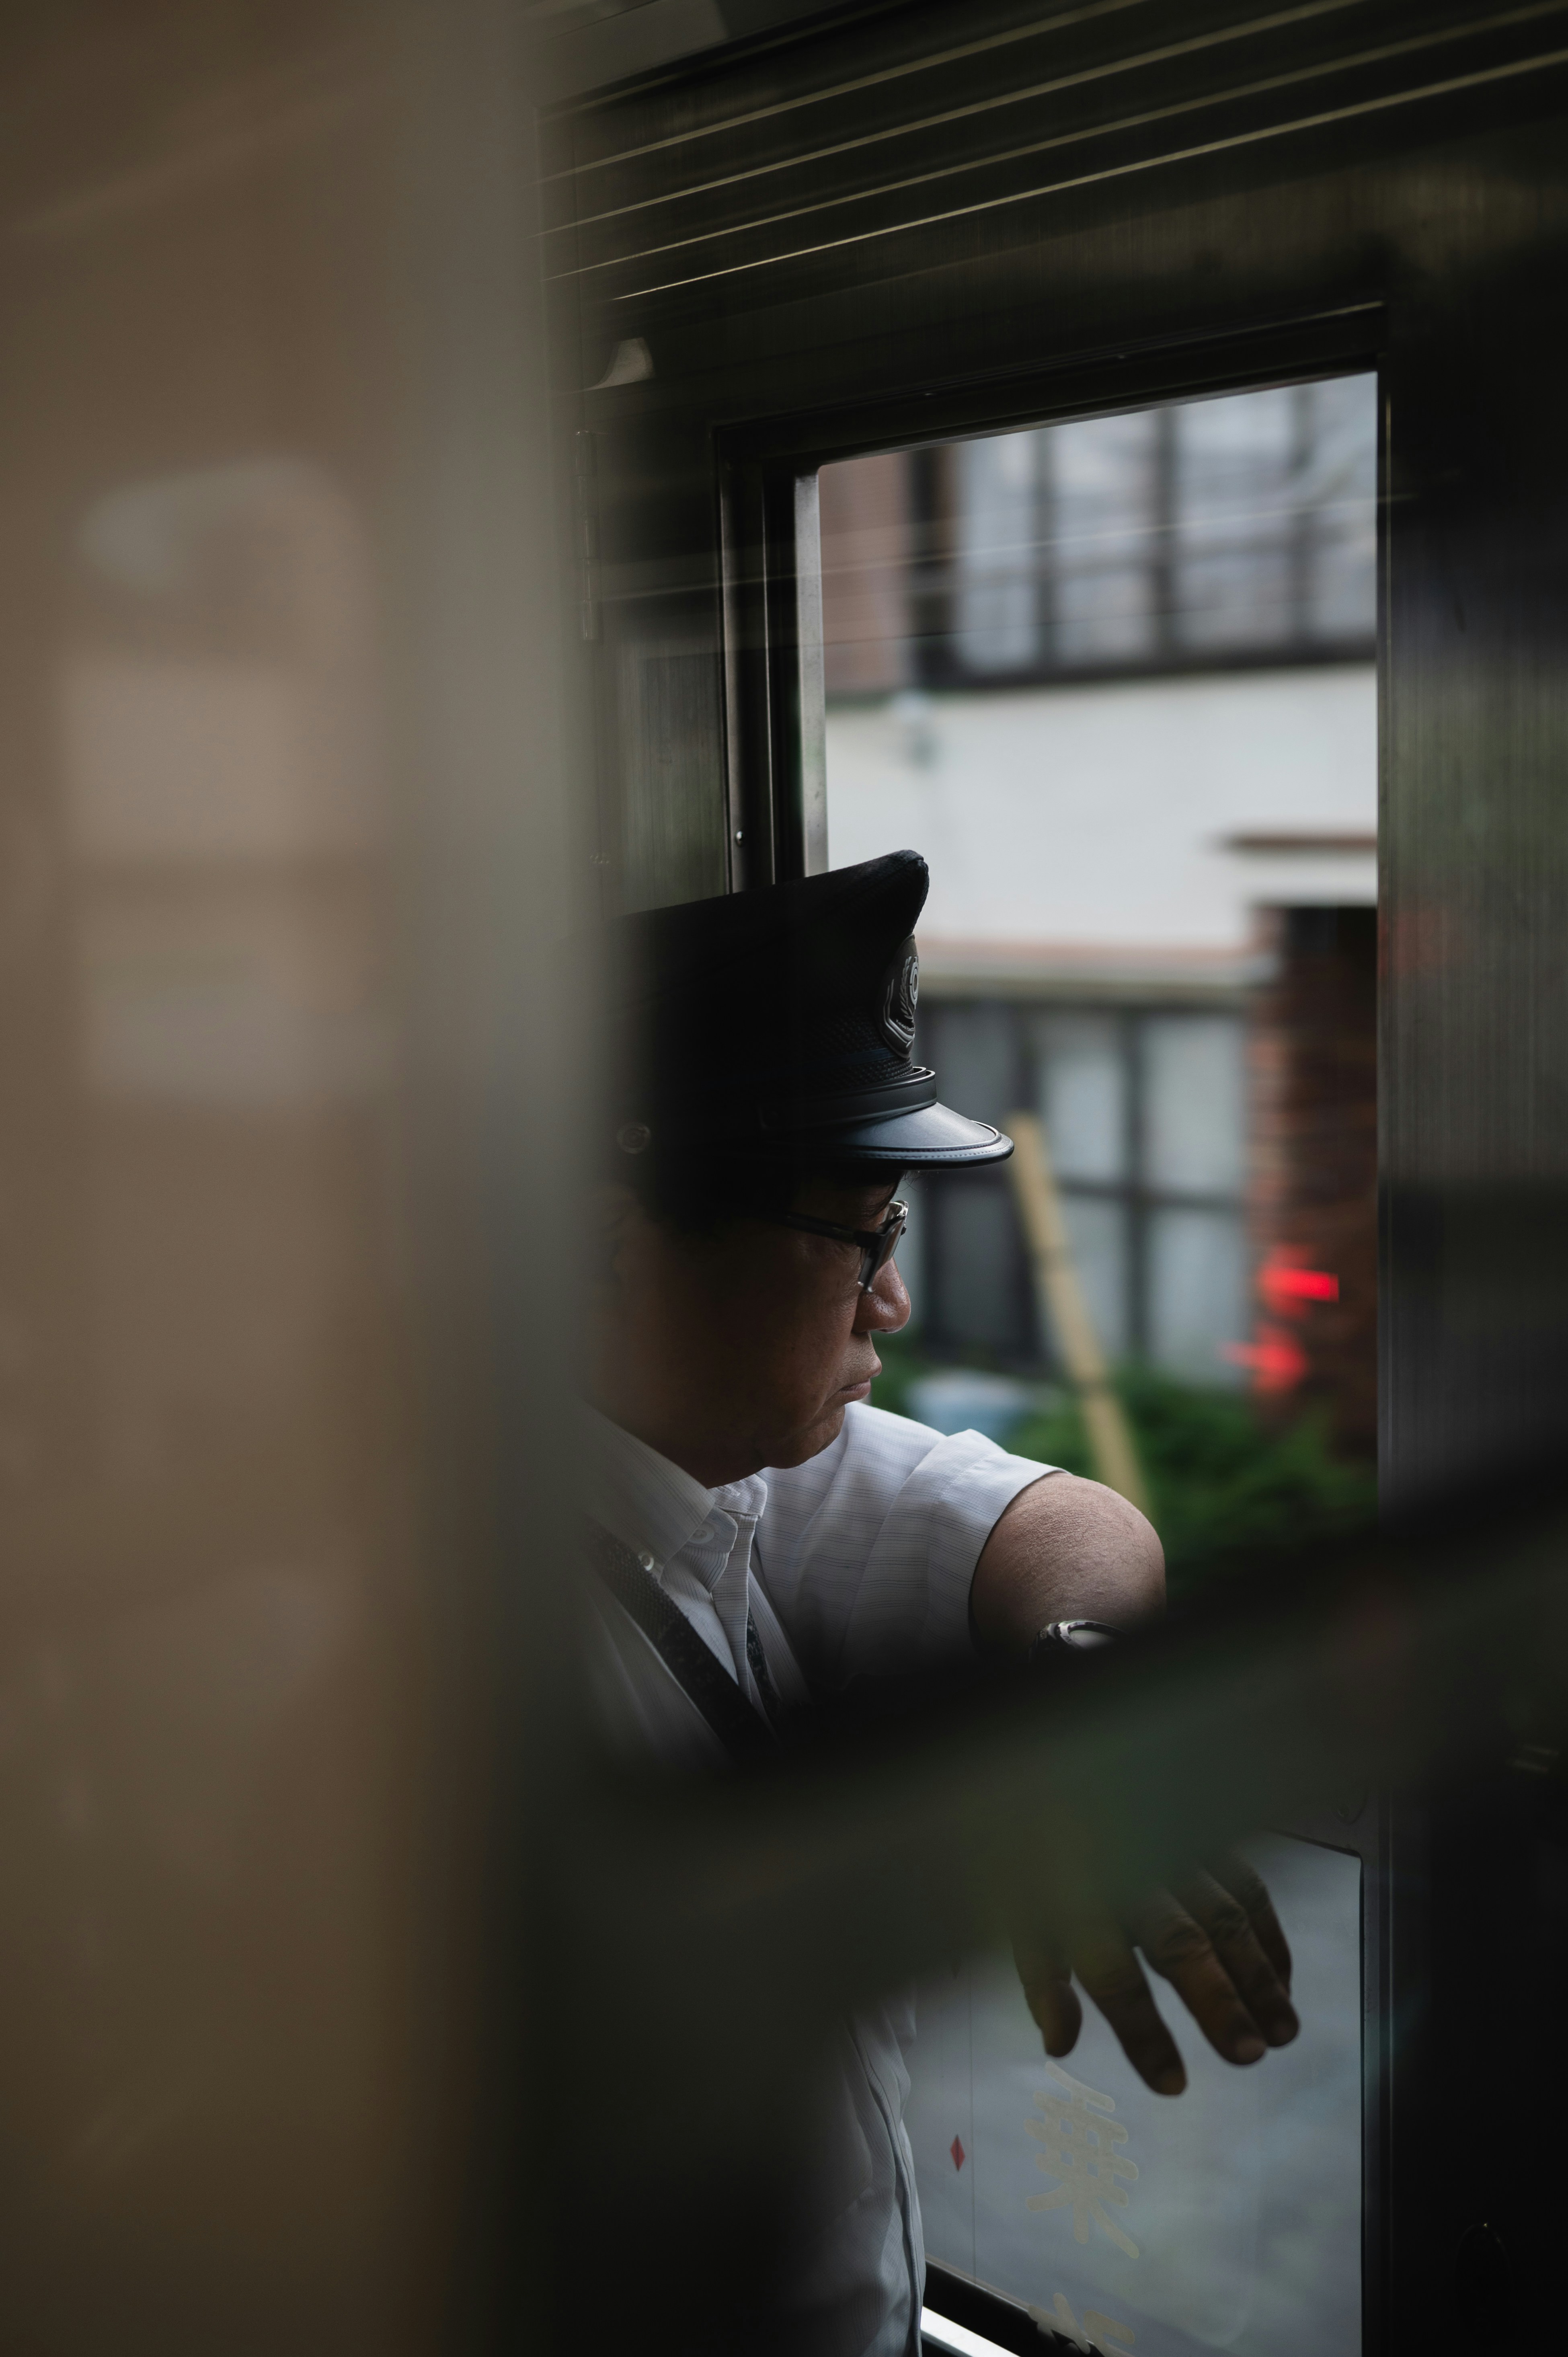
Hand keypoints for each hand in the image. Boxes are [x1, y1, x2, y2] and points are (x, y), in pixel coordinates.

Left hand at [1013, 1851, 1298, 2094]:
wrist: (1060, 1777)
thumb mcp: (1025, 1914)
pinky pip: (1248, 1885)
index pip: (1112, 1975)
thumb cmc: (1045, 1858)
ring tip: (1283, 2034)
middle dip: (1215, 2000)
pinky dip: (1270, 1935)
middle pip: (1179, 1941)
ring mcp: (1174, 1850)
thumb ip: (1043, 1981)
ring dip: (1258, 1976)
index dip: (1142, 2032)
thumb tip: (1059, 2045)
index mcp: (1079, 1899)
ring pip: (1225, 1914)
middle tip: (1248, 2055)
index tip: (1172, 2086)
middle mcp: (1130, 1872)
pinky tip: (1282, 1983)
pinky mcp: (1206, 1835)